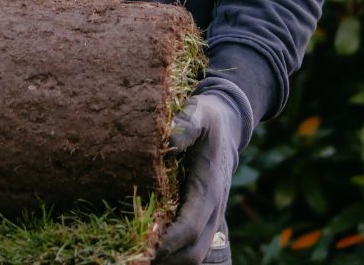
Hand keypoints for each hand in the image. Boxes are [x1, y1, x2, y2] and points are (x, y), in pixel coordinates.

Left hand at [154, 91, 243, 263]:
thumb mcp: (199, 113)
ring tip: (139, 258)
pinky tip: (150, 250)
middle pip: (193, 252)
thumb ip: (186, 126)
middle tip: (136, 258)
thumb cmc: (208, 119)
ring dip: (170, 261)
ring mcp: (210, 217)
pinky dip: (174, 255)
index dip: (170, 241)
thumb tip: (168, 144)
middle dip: (167, 260)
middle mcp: (212, 209)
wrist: (228, 126)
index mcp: (209, 187)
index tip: (147, 248)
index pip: (190, 226)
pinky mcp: (203, 217)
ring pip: (194, 255)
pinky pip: (192, 246)